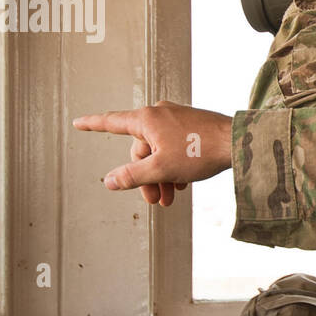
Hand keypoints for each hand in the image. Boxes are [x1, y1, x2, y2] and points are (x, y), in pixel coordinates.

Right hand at [72, 101, 233, 205]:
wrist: (238, 142)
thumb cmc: (199, 151)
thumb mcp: (160, 169)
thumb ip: (132, 176)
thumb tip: (108, 181)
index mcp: (146, 119)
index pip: (112, 122)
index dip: (93, 125)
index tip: (77, 123)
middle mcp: (159, 114)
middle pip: (141, 149)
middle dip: (146, 177)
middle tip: (158, 201)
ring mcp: (177, 118)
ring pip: (159, 150)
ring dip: (162, 175)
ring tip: (172, 198)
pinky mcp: (193, 124)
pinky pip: (175, 146)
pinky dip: (175, 165)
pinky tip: (184, 183)